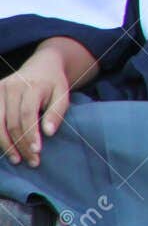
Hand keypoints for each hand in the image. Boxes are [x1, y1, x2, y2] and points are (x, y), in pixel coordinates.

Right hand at [0, 45, 72, 167]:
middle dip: (20, 144)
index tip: (37, 151)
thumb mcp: (63, 95)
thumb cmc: (54, 84)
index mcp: (32, 85)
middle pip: (11, 122)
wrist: (42, 65)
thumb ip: (56, 112)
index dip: (31, 134)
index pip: (28, 114)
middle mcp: (11, 86)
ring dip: (5, 144)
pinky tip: (3, 148)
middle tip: (32, 161)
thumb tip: (48, 133)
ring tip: (16, 159)